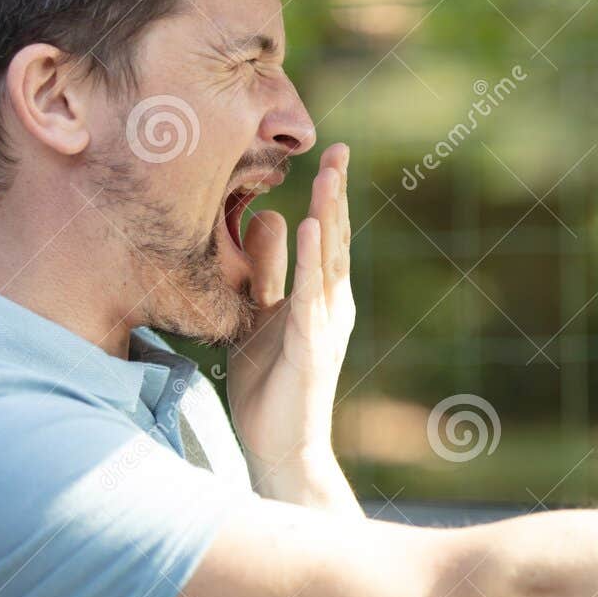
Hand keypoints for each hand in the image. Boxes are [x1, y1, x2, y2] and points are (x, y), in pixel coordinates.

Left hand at [226, 143, 354, 495]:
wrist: (279, 447)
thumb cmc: (268, 385)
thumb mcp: (260, 313)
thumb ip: (266, 270)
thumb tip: (272, 216)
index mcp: (321, 297)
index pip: (326, 236)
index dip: (328, 195)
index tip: (329, 153)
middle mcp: (332, 306)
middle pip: (336, 239)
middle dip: (336, 193)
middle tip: (338, 149)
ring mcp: (327, 325)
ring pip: (330, 260)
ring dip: (330, 215)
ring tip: (329, 176)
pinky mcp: (313, 346)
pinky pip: (310, 294)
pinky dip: (312, 259)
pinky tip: (311, 226)